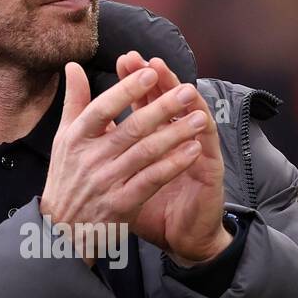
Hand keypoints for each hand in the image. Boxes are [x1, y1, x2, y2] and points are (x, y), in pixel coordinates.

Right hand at [39, 60, 208, 262]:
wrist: (61, 230)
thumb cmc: (66, 178)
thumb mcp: (63, 138)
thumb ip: (73, 101)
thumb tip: (73, 65)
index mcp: (76, 138)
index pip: (102, 108)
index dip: (126, 90)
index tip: (150, 72)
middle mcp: (90, 159)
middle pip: (130, 128)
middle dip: (162, 108)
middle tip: (186, 90)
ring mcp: (106, 182)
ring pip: (145, 153)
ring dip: (174, 134)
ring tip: (198, 119)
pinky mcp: (121, 204)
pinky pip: (151, 180)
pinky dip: (173, 165)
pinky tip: (192, 152)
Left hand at [113, 52, 228, 263]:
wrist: (180, 238)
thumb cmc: (151, 206)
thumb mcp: (123, 177)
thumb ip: (108, 149)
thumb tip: (86, 133)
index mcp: (155, 136)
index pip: (145, 100)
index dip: (135, 81)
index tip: (123, 60)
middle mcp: (177, 137)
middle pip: (168, 100)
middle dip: (157, 79)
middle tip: (146, 59)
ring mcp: (196, 151)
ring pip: (192, 115)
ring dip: (183, 97)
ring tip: (174, 79)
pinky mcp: (210, 169)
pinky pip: (206, 147)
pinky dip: (201, 132)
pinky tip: (197, 117)